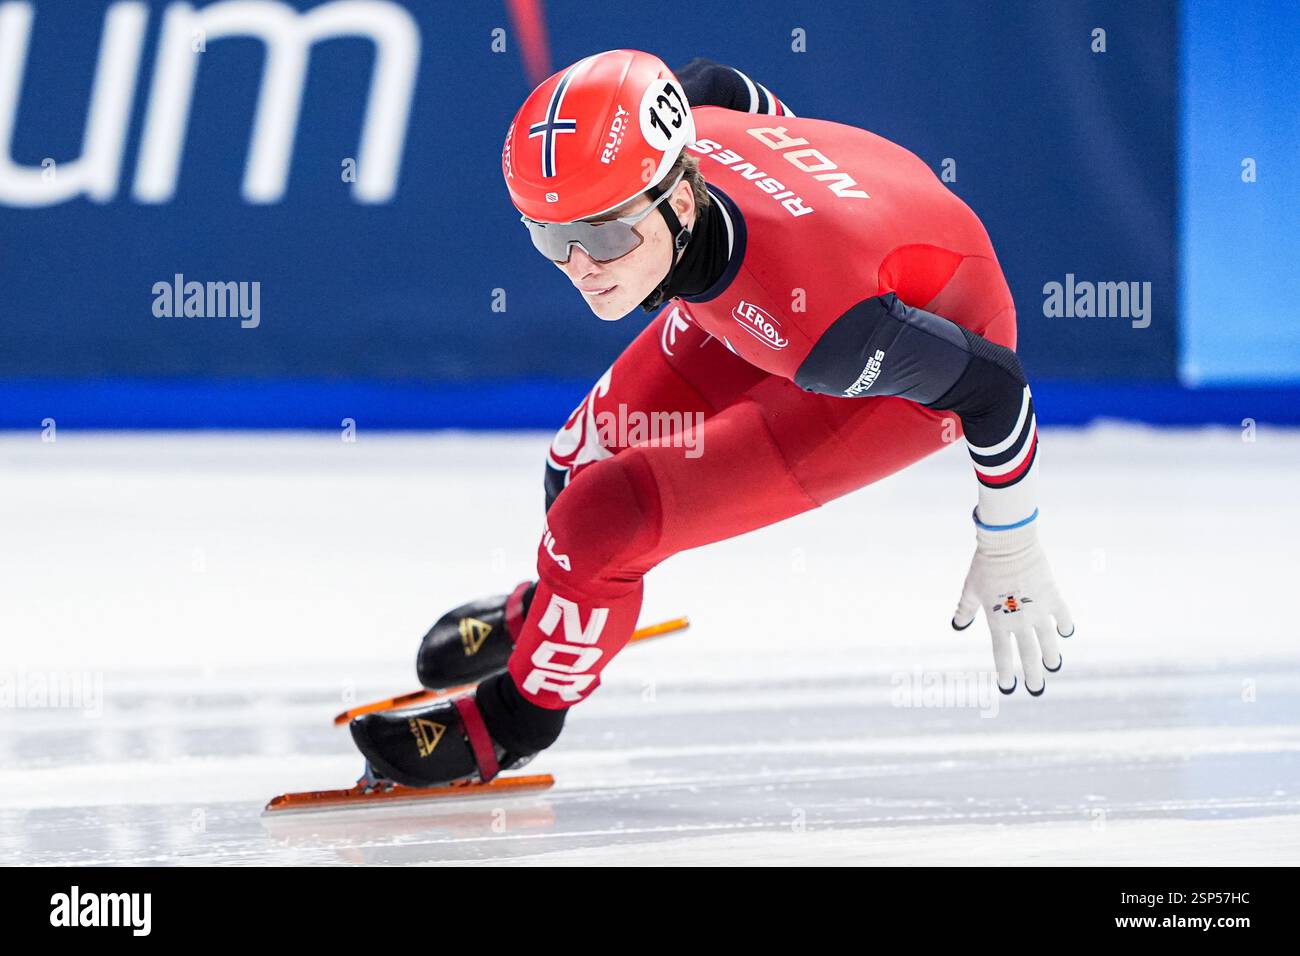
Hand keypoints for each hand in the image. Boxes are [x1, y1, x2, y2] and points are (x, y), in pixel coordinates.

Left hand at [951, 511, 1073, 694]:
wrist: (1008, 543)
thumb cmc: (985, 566)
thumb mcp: (970, 590)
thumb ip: (965, 610)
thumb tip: (957, 625)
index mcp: (998, 620)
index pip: (1002, 653)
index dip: (1005, 672)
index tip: (1007, 687)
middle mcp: (1019, 619)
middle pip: (1028, 653)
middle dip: (1032, 674)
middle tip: (1036, 689)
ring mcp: (1038, 609)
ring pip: (1048, 640)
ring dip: (1051, 655)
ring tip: (1053, 667)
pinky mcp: (1051, 595)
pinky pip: (1061, 614)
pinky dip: (1064, 624)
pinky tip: (1066, 633)